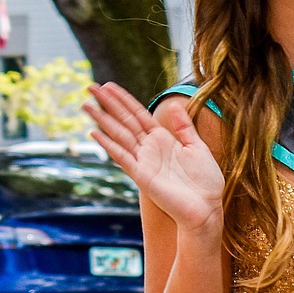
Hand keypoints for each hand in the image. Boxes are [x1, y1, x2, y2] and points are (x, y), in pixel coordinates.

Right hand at [86, 83, 224, 235]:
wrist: (207, 207)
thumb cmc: (205, 181)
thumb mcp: (197, 147)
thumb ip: (184, 127)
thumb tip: (174, 105)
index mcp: (163, 140)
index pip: (138, 115)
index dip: (124, 100)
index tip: (108, 86)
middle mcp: (150, 149)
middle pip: (124, 121)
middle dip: (108, 104)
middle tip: (90, 87)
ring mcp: (144, 162)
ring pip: (119, 135)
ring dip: (102, 120)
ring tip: (86, 105)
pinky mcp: (142, 176)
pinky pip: (122, 157)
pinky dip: (109, 145)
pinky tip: (95, 133)